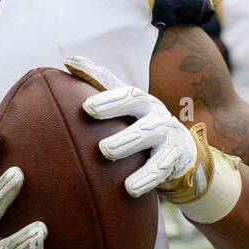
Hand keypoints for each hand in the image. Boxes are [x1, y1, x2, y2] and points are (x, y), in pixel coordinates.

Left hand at [65, 55, 198, 196]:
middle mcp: (152, 111)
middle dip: (112, 104)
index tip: (74, 77)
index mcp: (137, 99)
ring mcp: (166, 133)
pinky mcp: (175, 158)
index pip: (117, 83)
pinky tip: (129, 188)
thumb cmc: (140, 127)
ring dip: (127, 141)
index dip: (96, 76)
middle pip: (135, 101)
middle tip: (88, 110)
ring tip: (106, 151)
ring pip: (149, 134)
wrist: (181, 154)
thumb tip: (67, 60)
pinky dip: (146, 178)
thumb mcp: (124, 108)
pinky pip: (161, 167)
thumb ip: (99, 86)